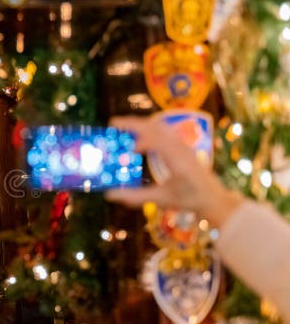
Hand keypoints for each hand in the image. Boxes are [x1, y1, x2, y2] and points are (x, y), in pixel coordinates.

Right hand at [104, 116, 243, 225]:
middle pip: (155, 126)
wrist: (212, 197)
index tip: (128, 150)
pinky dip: (148, 128)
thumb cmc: (188, 199)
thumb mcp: (160, 199)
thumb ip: (134, 197)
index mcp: (177, 160)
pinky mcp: (182, 145)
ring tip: (122, 126)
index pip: (157, 140)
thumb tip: (109, 195)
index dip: (141, 141)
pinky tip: (138, 134)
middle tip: (113, 123)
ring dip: (140, 123)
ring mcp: (183, 144)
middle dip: (133, 123)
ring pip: (159, 125)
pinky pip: (163, 130)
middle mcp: (181, 148)